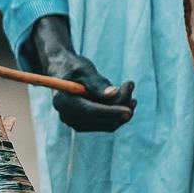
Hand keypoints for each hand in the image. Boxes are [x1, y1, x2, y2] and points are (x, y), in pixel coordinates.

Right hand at [29, 14, 135, 132]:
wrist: (63, 71)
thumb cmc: (73, 67)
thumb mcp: (84, 70)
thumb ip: (97, 83)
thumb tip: (113, 94)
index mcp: (64, 102)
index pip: (91, 112)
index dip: (111, 112)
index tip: (129, 110)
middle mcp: (68, 117)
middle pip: (102, 120)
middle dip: (121, 105)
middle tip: (130, 84)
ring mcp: (77, 123)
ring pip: (109, 124)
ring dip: (123, 108)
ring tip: (128, 87)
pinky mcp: (86, 125)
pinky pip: (108, 123)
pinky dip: (118, 112)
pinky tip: (125, 97)